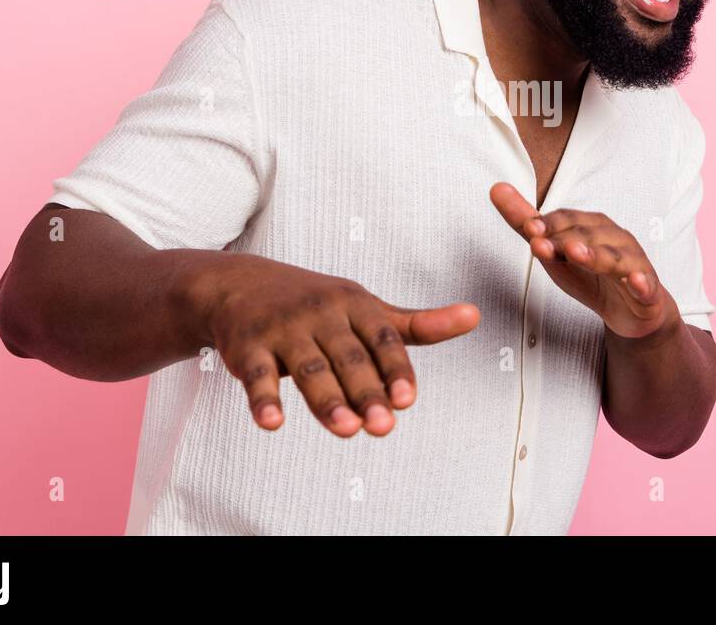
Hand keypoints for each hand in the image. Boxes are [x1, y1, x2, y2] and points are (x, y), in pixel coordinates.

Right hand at [182, 254, 479, 436]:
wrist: (240, 284)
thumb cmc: (318, 305)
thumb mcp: (368, 308)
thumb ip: (418, 324)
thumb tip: (475, 316)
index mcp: (356, 304)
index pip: (383, 339)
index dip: (395, 370)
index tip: (407, 400)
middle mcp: (322, 313)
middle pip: (349, 359)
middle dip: (366, 393)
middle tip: (383, 427)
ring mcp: (284, 329)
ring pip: (309, 370)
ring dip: (327, 401)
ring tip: (346, 429)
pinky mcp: (248, 347)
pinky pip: (258, 375)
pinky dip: (263, 399)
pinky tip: (272, 422)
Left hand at [488, 182, 673, 339]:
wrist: (632, 310)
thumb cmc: (591, 275)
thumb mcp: (554, 251)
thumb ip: (527, 223)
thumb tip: (496, 188)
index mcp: (593, 227)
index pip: (569, 219)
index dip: (549, 224)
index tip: (528, 228)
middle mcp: (615, 239)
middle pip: (589, 235)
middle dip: (565, 239)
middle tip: (542, 244)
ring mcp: (633, 263)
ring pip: (614, 257)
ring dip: (596, 255)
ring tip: (576, 253)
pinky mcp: (648, 290)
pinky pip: (645, 285)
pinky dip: (640, 283)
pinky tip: (634, 282)